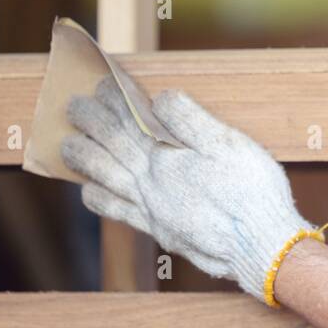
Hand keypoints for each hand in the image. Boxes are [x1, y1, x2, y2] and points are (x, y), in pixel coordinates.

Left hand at [61, 81, 316, 303]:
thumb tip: (160, 99)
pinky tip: (89, 193)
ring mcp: (152, 207)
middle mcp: (152, 181)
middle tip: (72, 105)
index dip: (115, 98)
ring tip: (66, 146)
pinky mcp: (159, 229)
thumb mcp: (228, 143)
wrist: (260, 244)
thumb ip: (190, 120)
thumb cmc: (252, 190)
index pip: (132, 119)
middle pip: (112, 145)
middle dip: (91, 122)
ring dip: (84, 158)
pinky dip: (99, 199)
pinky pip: (118, 212)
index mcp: (167, 155)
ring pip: (106, 177)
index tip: (101, 82)